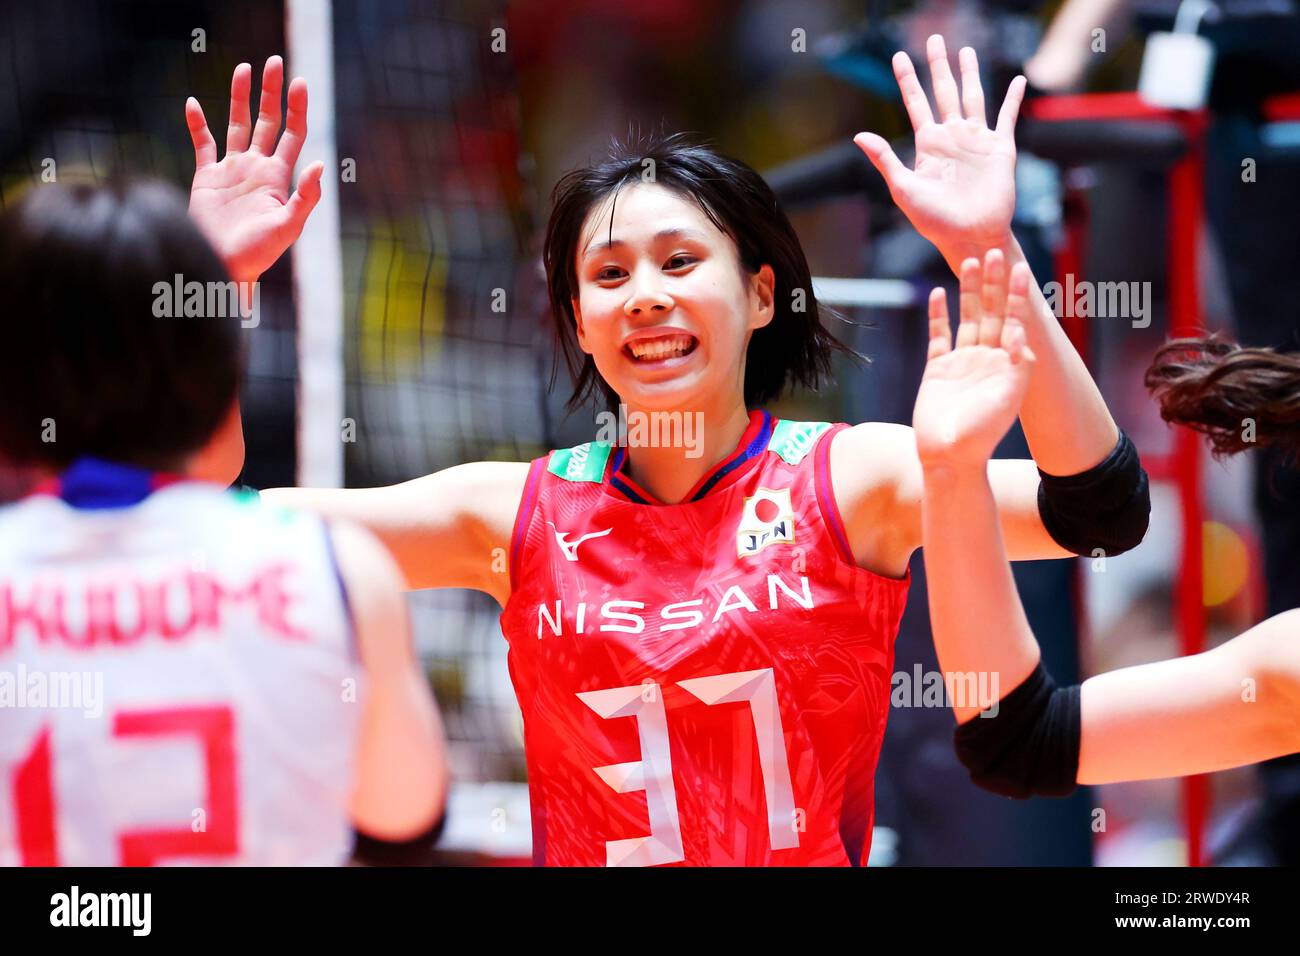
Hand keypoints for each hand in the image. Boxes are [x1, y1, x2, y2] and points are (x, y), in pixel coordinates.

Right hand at [185, 57, 324, 282]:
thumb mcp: (288, 227)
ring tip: (243, 68)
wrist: (224, 266)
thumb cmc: (258, 253)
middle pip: (267, 121)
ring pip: (237, 125)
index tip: (300, 82)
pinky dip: (197, 124)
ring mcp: (232, 171)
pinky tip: (192, 103)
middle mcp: (256, 168)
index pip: (292, 134)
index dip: (297, 108)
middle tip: (275, 62)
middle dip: (271, 93)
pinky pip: (202, 144)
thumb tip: (319, 164)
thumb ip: (305, 197)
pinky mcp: (206, 178)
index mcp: (277, 177)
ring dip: (239, 97)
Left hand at [854, 36, 1025, 259]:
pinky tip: (1017, 81)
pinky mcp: (1000, 149)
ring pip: (972, 97)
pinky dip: (1013, 98)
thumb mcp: (903, 188)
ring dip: (969, 73)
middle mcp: (951, 137)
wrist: (969, 236)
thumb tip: (860, 135)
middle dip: (938, 65)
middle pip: (943, 91)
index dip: (907, 79)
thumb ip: (885, 159)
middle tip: (934, 38)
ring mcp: (976, 141)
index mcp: (928, 144)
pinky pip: (1007, 117)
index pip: (915, 102)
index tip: (898, 56)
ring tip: (965, 50)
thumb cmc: (934, 220)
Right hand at [912, 251, 1036, 469]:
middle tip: (994, 251)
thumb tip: (1020, 331)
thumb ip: (1017, 364)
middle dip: (993, 283)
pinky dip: (938, 315)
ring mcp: (961, 362)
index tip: (1020, 268)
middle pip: (990, 311)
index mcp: (1006, 363)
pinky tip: (938, 294)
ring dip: (969, 291)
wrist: (949, 456)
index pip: (1013, 320)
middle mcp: (986, 358)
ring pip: (967, 318)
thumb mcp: (1009, 397)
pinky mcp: (937, 369)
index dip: (1016, 294)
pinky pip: (938, 336)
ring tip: (970, 263)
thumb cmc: (982, 432)